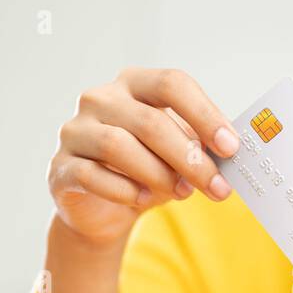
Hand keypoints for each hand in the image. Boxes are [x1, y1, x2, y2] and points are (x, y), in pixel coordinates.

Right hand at [48, 67, 239, 249]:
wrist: (103, 209)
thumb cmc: (146, 170)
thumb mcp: (177, 154)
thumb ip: (198, 146)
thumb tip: (230, 155)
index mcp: (134, 84)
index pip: (172, 84)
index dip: (205, 114)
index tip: (231, 147)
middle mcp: (100, 98)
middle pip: (150, 121)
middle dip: (189, 157)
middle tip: (217, 186)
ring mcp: (76, 130)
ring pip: (119, 146)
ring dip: (158, 174)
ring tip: (182, 193)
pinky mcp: (61, 166)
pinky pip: (93, 175)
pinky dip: (125, 191)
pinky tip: (143, 200)